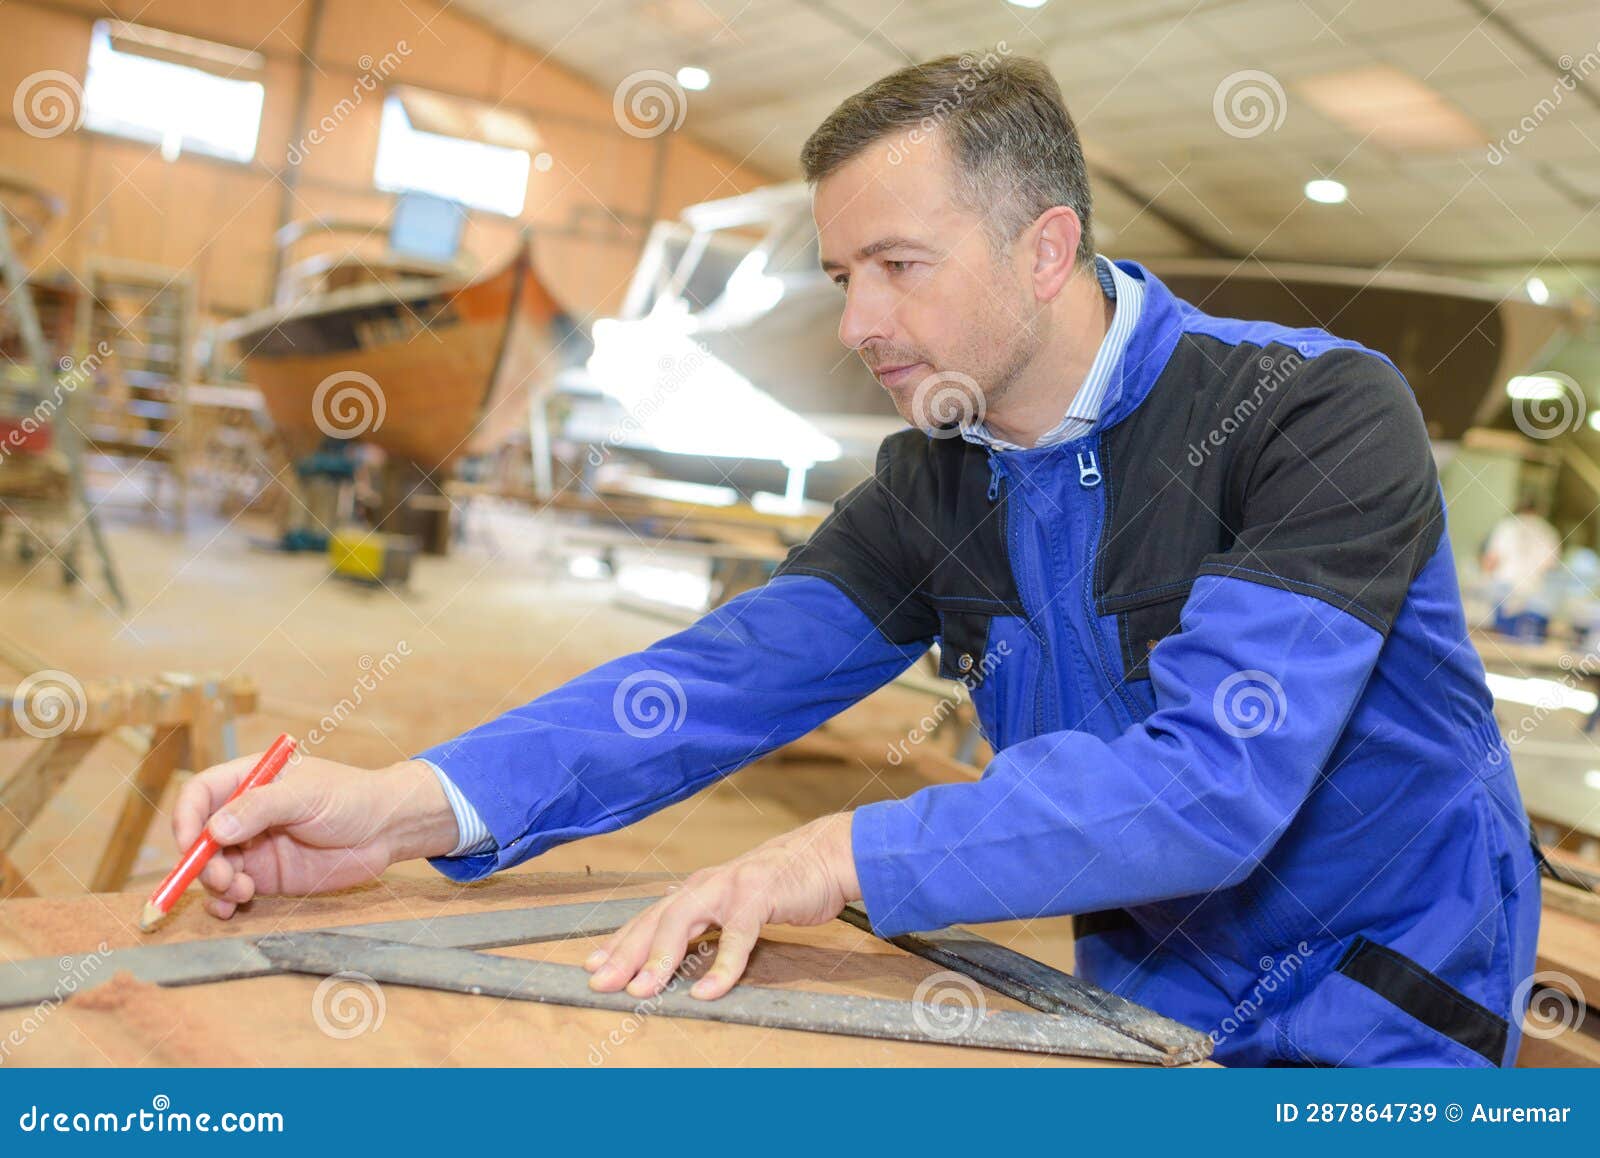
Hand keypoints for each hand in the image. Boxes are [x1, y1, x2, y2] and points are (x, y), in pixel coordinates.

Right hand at [171, 754, 459, 919]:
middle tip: (223, 877)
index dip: (186, 818)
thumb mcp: (306, 796)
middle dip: (202, 860)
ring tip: (241, 892)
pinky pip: (232, 890)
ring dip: (214, 883)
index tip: (188, 845)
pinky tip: (231, 909)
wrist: (387, 830)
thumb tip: (213, 830)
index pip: (200, 794)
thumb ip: (260, 809)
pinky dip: (224, 901)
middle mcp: (246, 814)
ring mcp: (254, 846)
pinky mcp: (267, 875)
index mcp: (251, 780)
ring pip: (212, 867)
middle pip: (200, 837)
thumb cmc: (351, 799)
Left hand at [584, 812, 859, 999]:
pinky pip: (737, 936)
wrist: (826, 854)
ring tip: (643, 990)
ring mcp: (731, 888)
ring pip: (685, 922)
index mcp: (697, 889)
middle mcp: (705, 885)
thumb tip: (680, 950)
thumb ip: (709, 922)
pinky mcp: (759, 896)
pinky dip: (721, 966)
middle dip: (625, 953)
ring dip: (661, 957)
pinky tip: (707, 992)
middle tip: (601, 983)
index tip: (592, 965)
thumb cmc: (781, 883)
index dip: (620, 941)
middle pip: (656, 920)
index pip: (650, 917)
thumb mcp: (736, 904)